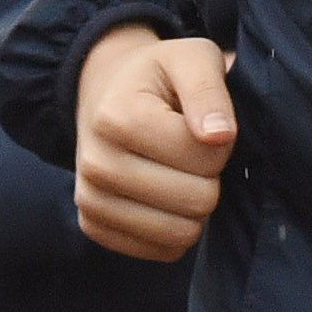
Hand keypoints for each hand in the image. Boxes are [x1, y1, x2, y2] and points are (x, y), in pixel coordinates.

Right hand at [72, 25, 234, 262]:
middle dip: (209, 176)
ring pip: (180, 234)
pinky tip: (164, 197)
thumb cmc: (158, 78)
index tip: (202, 124)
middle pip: (197, 200)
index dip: (220, 141)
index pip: (206, 156)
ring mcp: (90, 200)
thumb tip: (220, 135)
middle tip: (191, 151)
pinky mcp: (93, 227)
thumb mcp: (190, 59)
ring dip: (194, 206)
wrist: (105, 93)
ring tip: (178, 173)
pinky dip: (175, 228)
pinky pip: (161, 252)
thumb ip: (209, 90)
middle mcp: (97, 164)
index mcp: (119, 118)